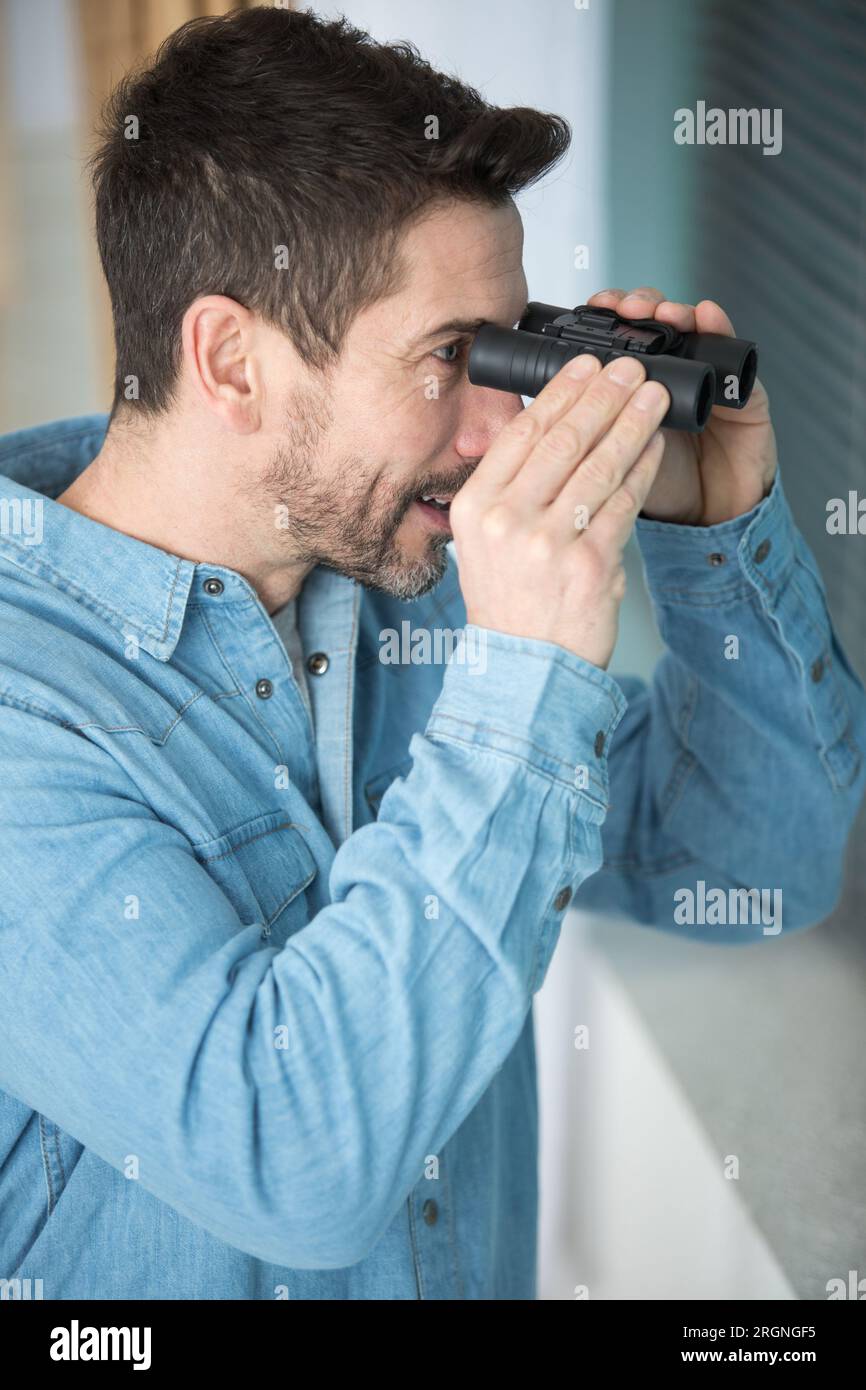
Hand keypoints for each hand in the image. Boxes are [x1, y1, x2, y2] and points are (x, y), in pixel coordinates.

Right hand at [450, 353, 668, 669]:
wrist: (525, 668)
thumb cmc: (510, 602)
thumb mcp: (483, 541)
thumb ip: (508, 488)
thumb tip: (550, 425)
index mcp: (475, 507)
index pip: (522, 434)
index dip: (560, 392)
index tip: (586, 365)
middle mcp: (507, 522)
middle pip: (564, 440)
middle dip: (603, 396)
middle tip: (630, 369)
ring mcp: (549, 543)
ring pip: (599, 464)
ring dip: (632, 422)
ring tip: (653, 396)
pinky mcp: (591, 564)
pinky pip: (625, 503)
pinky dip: (644, 468)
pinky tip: (656, 445)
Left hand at [586, 288, 776, 524]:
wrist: (703, 519)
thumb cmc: (655, 488)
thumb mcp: (602, 462)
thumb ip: (577, 434)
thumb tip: (531, 406)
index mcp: (629, 389)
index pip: (615, 336)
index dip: (602, 318)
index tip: (584, 311)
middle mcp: (668, 375)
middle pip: (650, 324)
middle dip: (633, 309)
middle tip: (620, 306)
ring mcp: (707, 379)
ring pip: (689, 329)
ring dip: (673, 312)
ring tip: (659, 310)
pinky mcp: (743, 392)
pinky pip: (734, 355)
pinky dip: (721, 331)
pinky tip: (707, 316)